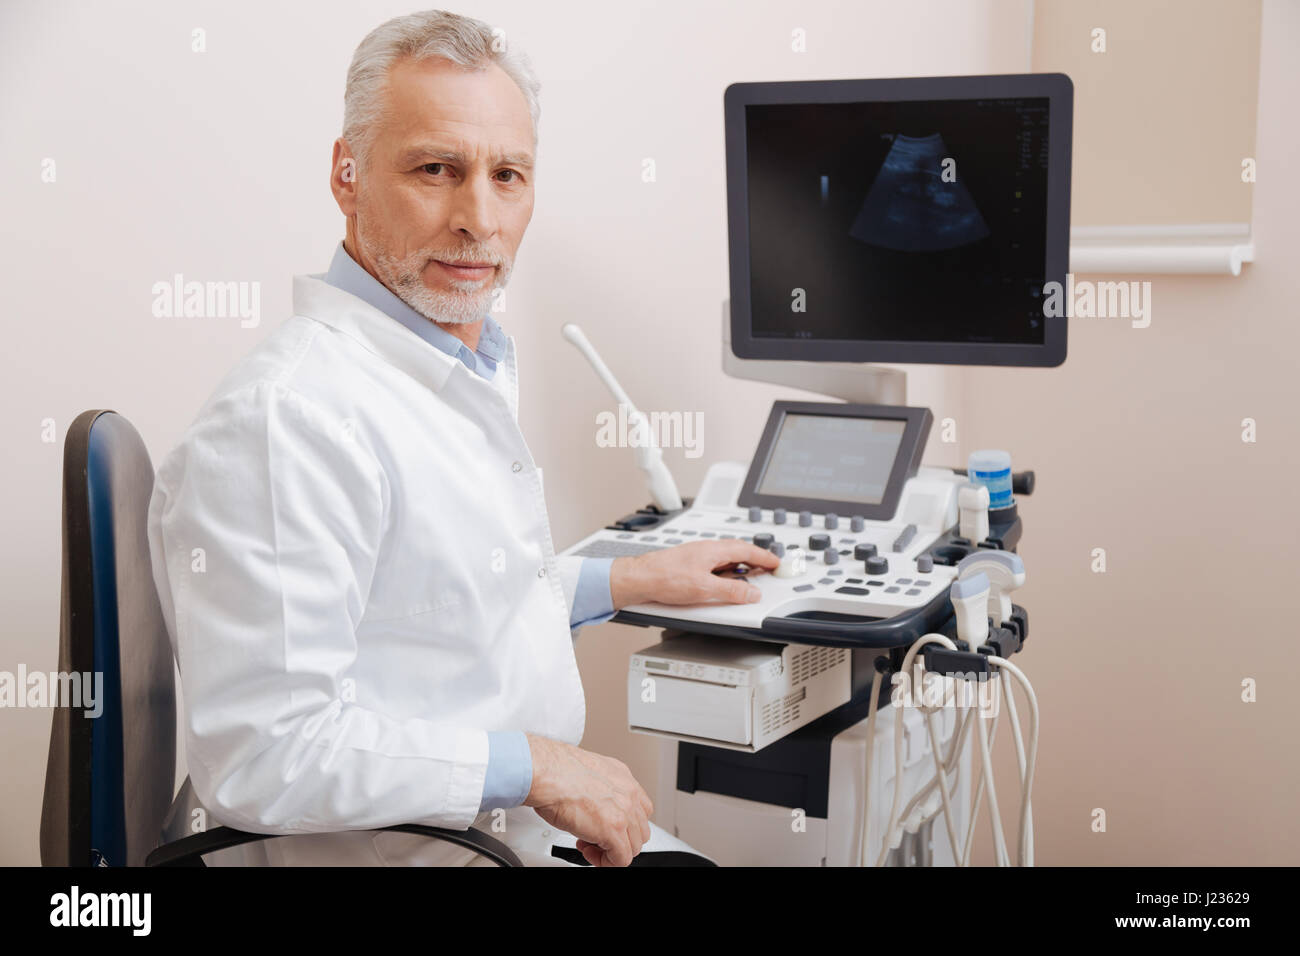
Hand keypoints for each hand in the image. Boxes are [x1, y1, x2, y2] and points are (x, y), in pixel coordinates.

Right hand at [524, 734, 652, 866]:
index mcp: (622, 777)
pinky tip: (588, 851)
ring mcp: (624, 812)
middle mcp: (628, 793)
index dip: (625, 824)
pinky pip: (621, 859)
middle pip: (640, 829)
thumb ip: (598, 790)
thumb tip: (593, 804)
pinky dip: (605, 862)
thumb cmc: (556, 770)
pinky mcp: (613, 830)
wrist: (548, 773)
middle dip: (620, 839)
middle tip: (597, 838)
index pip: (640, 809)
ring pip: (634, 846)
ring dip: (612, 851)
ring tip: (589, 844)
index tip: (608, 827)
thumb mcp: (586, 773)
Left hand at [609, 539, 780, 608]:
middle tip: (767, 569)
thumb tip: (751, 592)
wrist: (639, 578)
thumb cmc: (665, 577)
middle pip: (738, 551)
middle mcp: (706, 549)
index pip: (747, 550)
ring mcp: (697, 556)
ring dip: (740, 566)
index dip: (764, 557)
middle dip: (755, 559)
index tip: (776, 563)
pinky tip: (723, 582)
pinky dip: (726, 571)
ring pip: (726, 558)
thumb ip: (731, 591)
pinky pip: (715, 565)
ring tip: (749, 578)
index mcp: (714, 550)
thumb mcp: (704, 588)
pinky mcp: (689, 564)